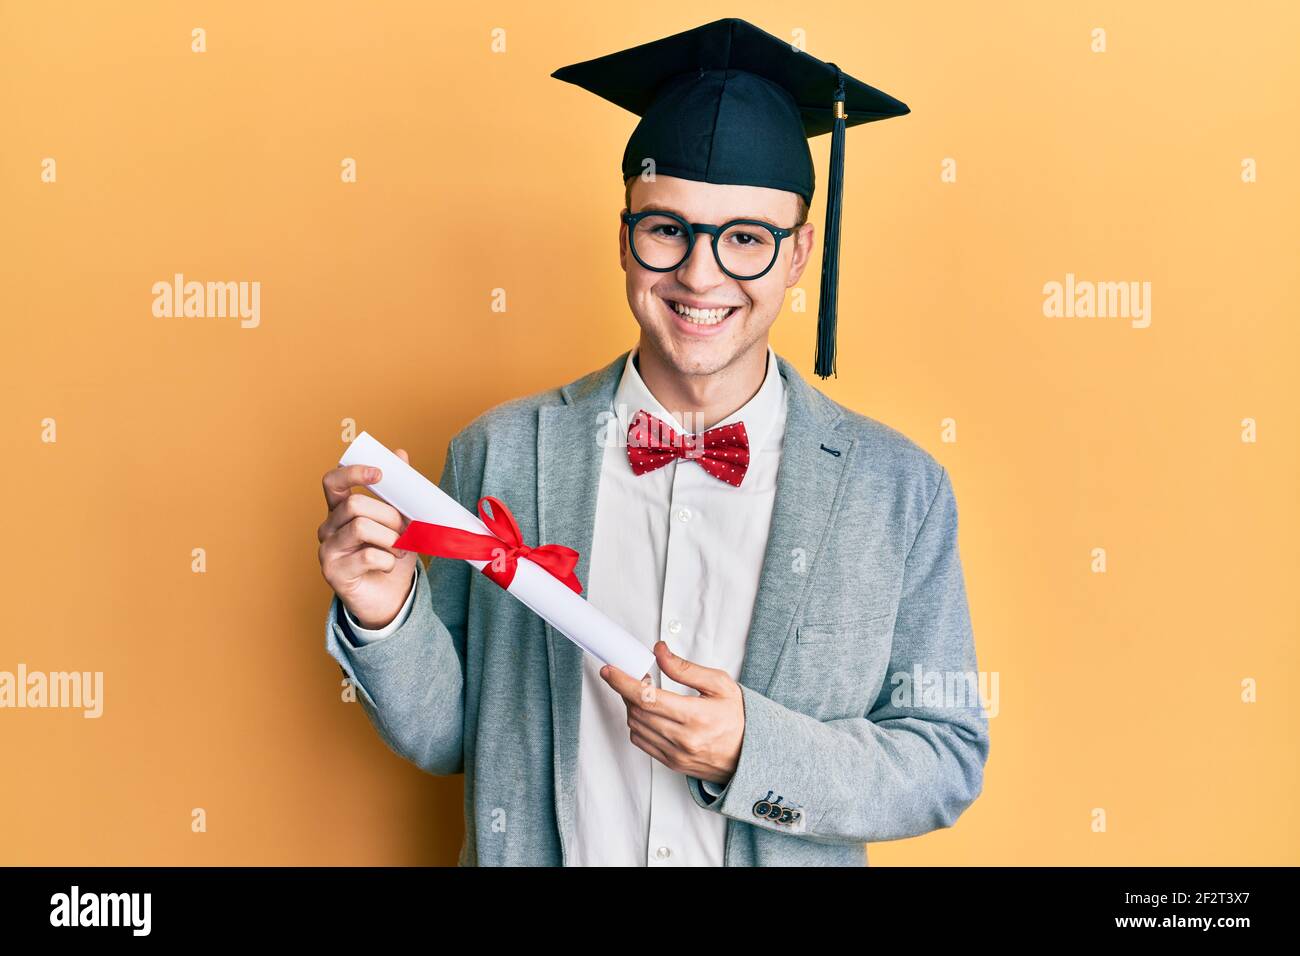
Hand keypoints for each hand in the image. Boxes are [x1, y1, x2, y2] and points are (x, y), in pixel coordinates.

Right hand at [318, 449, 418, 628]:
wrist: (391, 597)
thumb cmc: (392, 556)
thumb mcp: (400, 522)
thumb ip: (397, 491)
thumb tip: (400, 454)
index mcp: (340, 510)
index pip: (333, 482)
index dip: (353, 473)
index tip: (379, 474)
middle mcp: (328, 527)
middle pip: (355, 505)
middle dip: (388, 515)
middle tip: (405, 531)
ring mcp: (327, 549)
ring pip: (361, 527)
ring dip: (390, 538)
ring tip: (400, 550)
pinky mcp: (333, 572)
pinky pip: (366, 555)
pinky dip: (387, 560)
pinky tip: (389, 566)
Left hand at [600, 641, 743, 787]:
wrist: (752, 755)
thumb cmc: (739, 718)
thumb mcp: (719, 684)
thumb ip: (686, 668)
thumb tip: (660, 652)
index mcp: (696, 717)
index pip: (647, 698)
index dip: (623, 682)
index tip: (610, 670)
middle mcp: (683, 739)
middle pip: (636, 711)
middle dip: (626, 690)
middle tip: (633, 676)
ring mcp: (675, 754)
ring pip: (635, 727)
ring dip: (631, 707)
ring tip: (644, 693)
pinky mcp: (671, 763)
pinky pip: (641, 742)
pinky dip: (637, 724)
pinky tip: (648, 713)